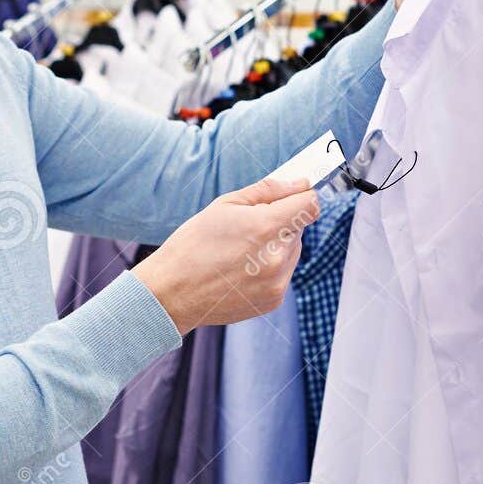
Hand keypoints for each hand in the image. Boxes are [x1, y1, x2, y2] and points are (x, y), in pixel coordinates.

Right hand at [133, 176, 319, 335]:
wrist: (173, 292)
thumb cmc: (193, 245)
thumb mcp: (225, 205)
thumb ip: (267, 190)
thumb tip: (298, 183)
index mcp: (265, 228)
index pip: (310, 205)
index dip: (302, 196)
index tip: (293, 196)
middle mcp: (277, 258)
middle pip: (300, 227)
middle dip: (281, 221)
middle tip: (248, 227)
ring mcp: (277, 282)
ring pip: (293, 251)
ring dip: (276, 245)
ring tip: (241, 251)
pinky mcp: (274, 300)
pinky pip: (283, 273)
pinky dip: (269, 267)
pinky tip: (241, 269)